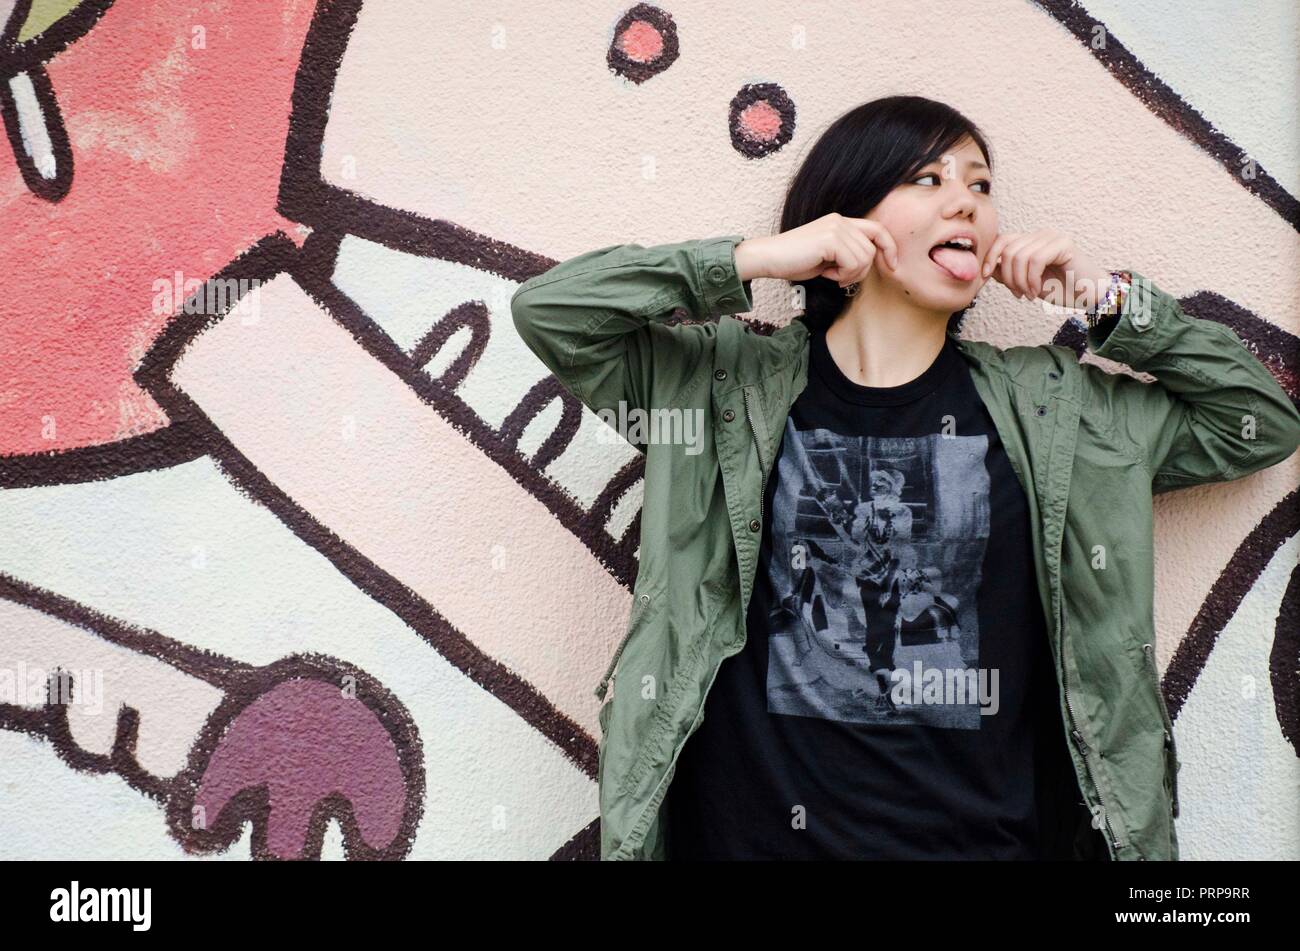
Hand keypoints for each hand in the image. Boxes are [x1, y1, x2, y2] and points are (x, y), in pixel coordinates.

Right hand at [735, 213, 898, 286]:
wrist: (768, 258)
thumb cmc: (793, 261)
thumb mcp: (827, 256)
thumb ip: (847, 253)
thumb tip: (869, 264)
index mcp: (840, 222)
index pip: (878, 229)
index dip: (890, 248)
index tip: (893, 266)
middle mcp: (841, 220)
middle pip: (872, 249)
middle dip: (861, 271)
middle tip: (841, 278)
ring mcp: (836, 227)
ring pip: (865, 257)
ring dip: (851, 274)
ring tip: (831, 275)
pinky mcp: (830, 239)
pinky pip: (853, 262)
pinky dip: (843, 274)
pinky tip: (827, 274)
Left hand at [980, 229, 1110, 308]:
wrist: (1088, 297)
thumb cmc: (1060, 289)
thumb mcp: (1026, 282)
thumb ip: (1008, 273)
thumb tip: (987, 268)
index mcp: (1031, 241)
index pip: (1002, 240)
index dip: (989, 257)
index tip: (984, 276)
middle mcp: (1041, 235)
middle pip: (1008, 250)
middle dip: (1008, 277)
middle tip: (1018, 294)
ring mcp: (1053, 237)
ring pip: (1020, 256)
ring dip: (1020, 282)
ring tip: (1029, 295)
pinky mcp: (1063, 244)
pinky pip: (1035, 260)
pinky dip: (1032, 280)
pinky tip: (1036, 292)